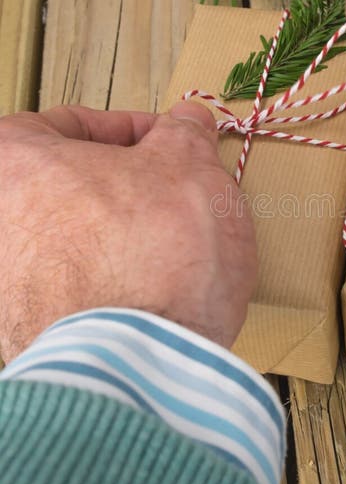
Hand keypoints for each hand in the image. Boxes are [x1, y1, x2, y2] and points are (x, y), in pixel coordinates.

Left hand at [0, 103, 255, 363]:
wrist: (145, 360)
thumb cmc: (157, 251)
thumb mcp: (189, 168)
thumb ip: (183, 135)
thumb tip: (187, 122)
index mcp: (8, 162)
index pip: (69, 124)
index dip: (132, 129)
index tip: (170, 144)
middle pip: (60, 186)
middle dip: (117, 187)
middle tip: (169, 194)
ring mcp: (0, 285)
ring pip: (63, 242)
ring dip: (110, 237)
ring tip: (164, 248)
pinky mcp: (17, 334)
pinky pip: (66, 292)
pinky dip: (103, 284)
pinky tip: (146, 291)